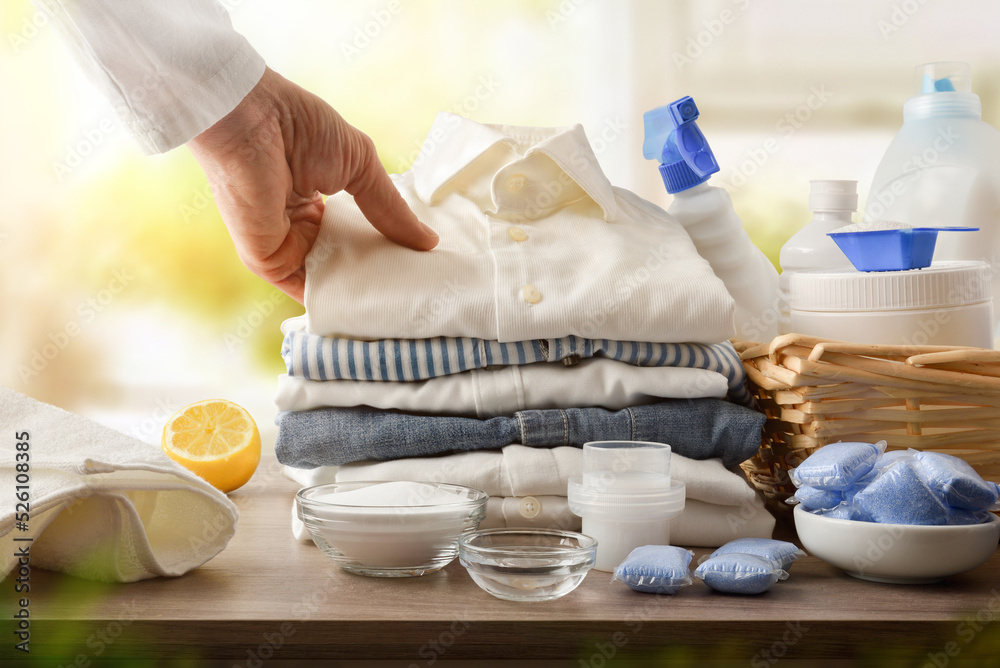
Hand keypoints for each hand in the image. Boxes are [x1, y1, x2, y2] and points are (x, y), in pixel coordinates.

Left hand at [188, 67, 437, 302]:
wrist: (254, 121)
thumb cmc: (303, 129)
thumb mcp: (361, 166)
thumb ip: (391, 208)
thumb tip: (428, 242)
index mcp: (316, 200)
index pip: (353, 236)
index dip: (383, 249)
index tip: (416, 265)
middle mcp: (298, 226)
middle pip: (343, 263)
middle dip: (375, 278)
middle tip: (415, 295)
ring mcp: (282, 246)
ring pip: (327, 281)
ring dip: (359, 295)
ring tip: (401, 308)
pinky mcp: (267, 261)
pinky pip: (304, 291)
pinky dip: (334, 303)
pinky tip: (367, 310)